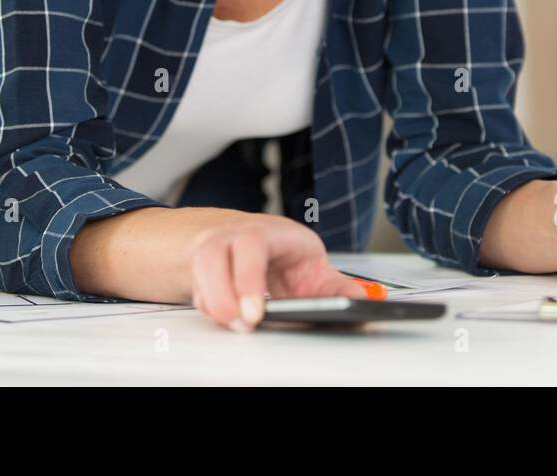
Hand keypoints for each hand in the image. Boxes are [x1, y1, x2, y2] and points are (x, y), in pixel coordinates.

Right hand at [186, 213, 368, 330]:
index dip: (249, 278)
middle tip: (244, 324)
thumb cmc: (287, 255)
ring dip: (213, 302)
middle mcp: (235, 235)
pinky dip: (209, 307)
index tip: (255, 313)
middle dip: (224, 295)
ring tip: (236, 324)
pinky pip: (196, 290)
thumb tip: (361, 303)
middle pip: (213, 254)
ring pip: (198, 268)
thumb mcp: (315, 267)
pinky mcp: (199, 269)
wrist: (255, 242)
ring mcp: (213, 248)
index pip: (252, 243)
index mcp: (269, 231)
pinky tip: (229, 316)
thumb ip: (337, 288)